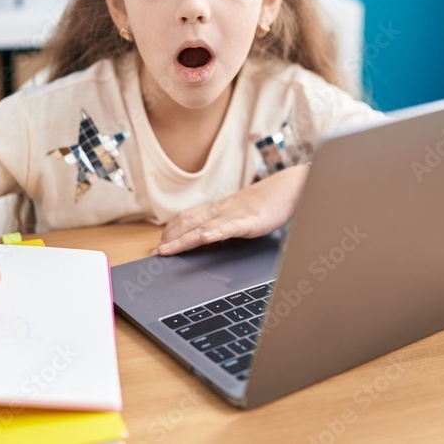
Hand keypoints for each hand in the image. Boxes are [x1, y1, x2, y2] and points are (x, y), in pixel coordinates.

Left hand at [154, 164, 309, 254]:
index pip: (186, 218)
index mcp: (217, 209)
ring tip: (167, 250)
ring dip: (182, 239)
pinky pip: (229, 227)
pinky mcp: (248, 220)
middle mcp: (220, 211)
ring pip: (202, 227)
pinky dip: (214, 233)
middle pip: (188, 223)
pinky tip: (204, 238)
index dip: (170, 231)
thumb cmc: (265, 203)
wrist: (287, 189)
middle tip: (156, 254)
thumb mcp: (239, 214)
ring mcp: (233, 215)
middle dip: (170, 239)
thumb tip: (207, 236)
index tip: (157, 246)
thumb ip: (223, 224)